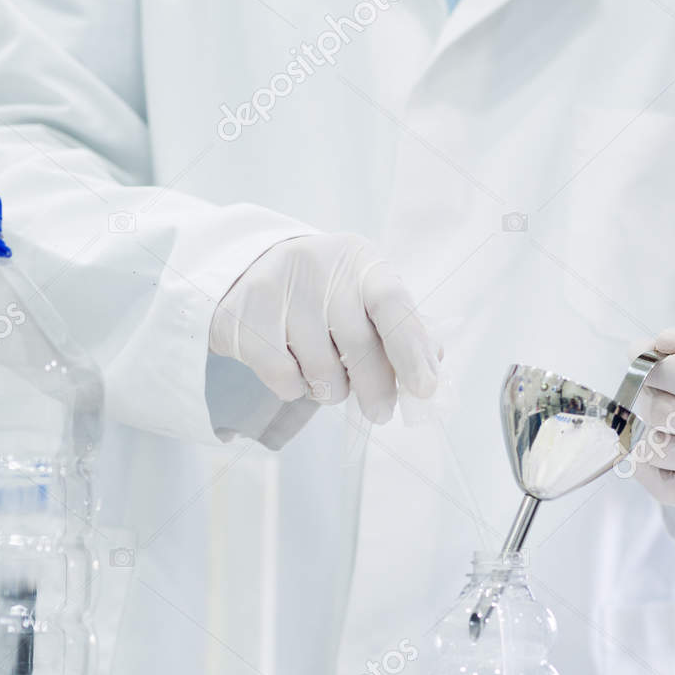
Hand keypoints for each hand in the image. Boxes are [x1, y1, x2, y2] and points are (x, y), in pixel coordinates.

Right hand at [208, 234, 440, 423]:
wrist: (249, 275)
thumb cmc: (325, 298)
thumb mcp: (366, 301)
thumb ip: (401, 331)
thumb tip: (432, 365)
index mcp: (361, 261)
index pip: (392, 304)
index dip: (411, 350)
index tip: (424, 390)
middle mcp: (320, 266)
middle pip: (359, 345)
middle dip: (375, 389)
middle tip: (379, 412)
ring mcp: (278, 287)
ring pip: (321, 370)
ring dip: (330, 390)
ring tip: (325, 377)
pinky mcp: (243, 315)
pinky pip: (283, 377)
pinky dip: (294, 388)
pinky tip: (292, 370)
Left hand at [630, 311, 674, 506]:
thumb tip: (656, 346)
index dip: (652, 370)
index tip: (648, 362)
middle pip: (671, 418)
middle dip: (650, 401)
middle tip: (656, 390)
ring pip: (670, 455)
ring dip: (648, 435)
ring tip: (657, 418)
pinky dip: (652, 477)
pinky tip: (647, 454)